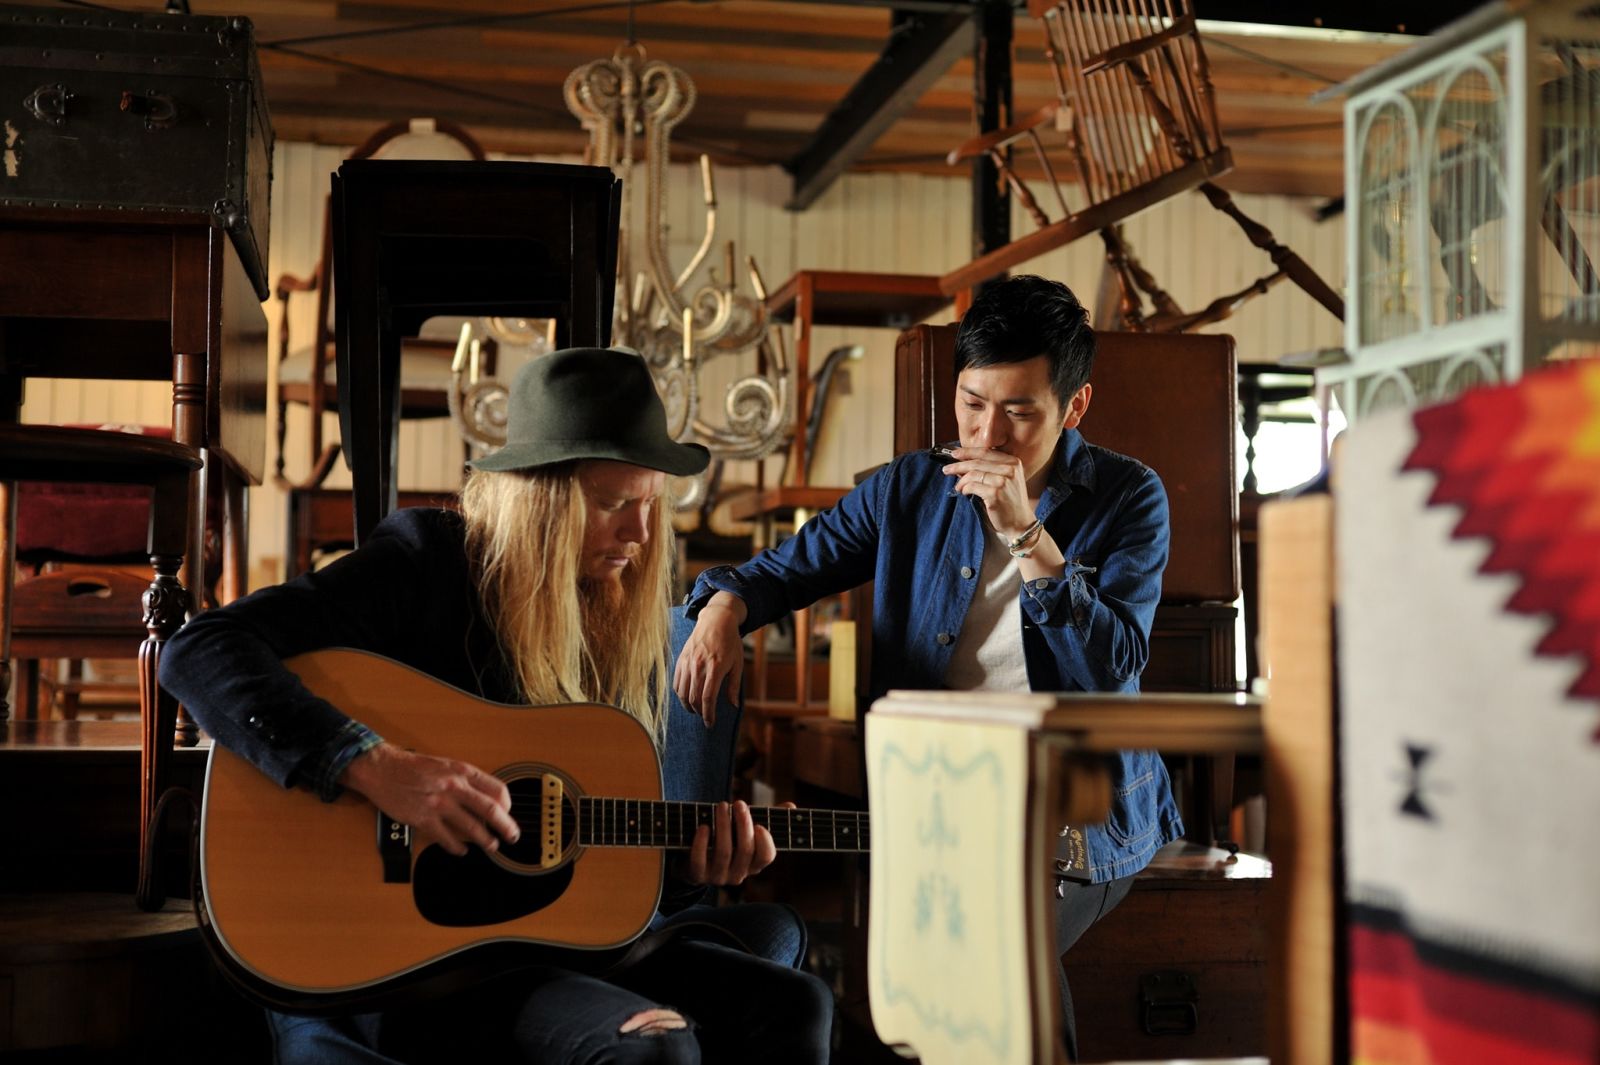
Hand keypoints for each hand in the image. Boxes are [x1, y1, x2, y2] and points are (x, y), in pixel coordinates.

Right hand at [339, 742, 518, 856]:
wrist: (381, 768)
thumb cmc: (412, 766)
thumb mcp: (445, 764)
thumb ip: (465, 779)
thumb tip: (485, 797)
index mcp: (462, 771)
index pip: (497, 790)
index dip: (507, 805)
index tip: (508, 813)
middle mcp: (454, 786)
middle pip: (491, 810)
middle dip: (506, 827)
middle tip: (512, 836)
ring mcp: (439, 804)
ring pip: (472, 828)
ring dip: (486, 840)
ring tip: (491, 847)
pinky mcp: (423, 819)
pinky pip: (447, 838)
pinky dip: (458, 848)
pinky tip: (462, 850)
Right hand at [673, 593, 746, 727]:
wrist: (716, 621)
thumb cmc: (730, 643)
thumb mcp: (738, 664)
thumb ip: (734, 686)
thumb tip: (733, 706)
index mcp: (716, 668)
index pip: (708, 698)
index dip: (708, 714)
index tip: (710, 724)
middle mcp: (699, 666)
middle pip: (694, 698)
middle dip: (699, 712)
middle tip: (705, 717)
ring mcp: (688, 662)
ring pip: (682, 692)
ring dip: (688, 705)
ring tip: (695, 710)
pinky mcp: (681, 659)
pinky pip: (676, 682)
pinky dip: (680, 694)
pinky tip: (687, 698)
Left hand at [683, 800, 788, 884]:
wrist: (693, 860)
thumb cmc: (726, 839)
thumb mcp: (746, 830)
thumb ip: (768, 818)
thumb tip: (791, 806)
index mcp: (753, 864)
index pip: (766, 857)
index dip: (765, 841)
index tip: (759, 824)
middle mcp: (738, 873)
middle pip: (745, 850)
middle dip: (743, 824)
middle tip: (739, 803)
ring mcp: (718, 876)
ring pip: (724, 852)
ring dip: (723, 826)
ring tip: (721, 806)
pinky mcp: (697, 875)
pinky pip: (700, 861)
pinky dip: (701, 843)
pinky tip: (703, 827)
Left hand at [941, 446, 1033, 539]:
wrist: (1020, 522)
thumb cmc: (1009, 501)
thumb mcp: (1005, 480)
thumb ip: (988, 469)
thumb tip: (962, 464)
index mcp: (1013, 462)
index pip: (985, 452)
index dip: (967, 452)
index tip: (954, 454)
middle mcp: (1009, 469)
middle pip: (977, 462)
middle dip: (958, 465)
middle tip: (946, 469)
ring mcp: (1003, 481)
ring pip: (972, 474)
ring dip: (961, 481)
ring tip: (958, 487)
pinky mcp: (995, 493)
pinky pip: (972, 486)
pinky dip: (965, 489)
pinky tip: (965, 492)